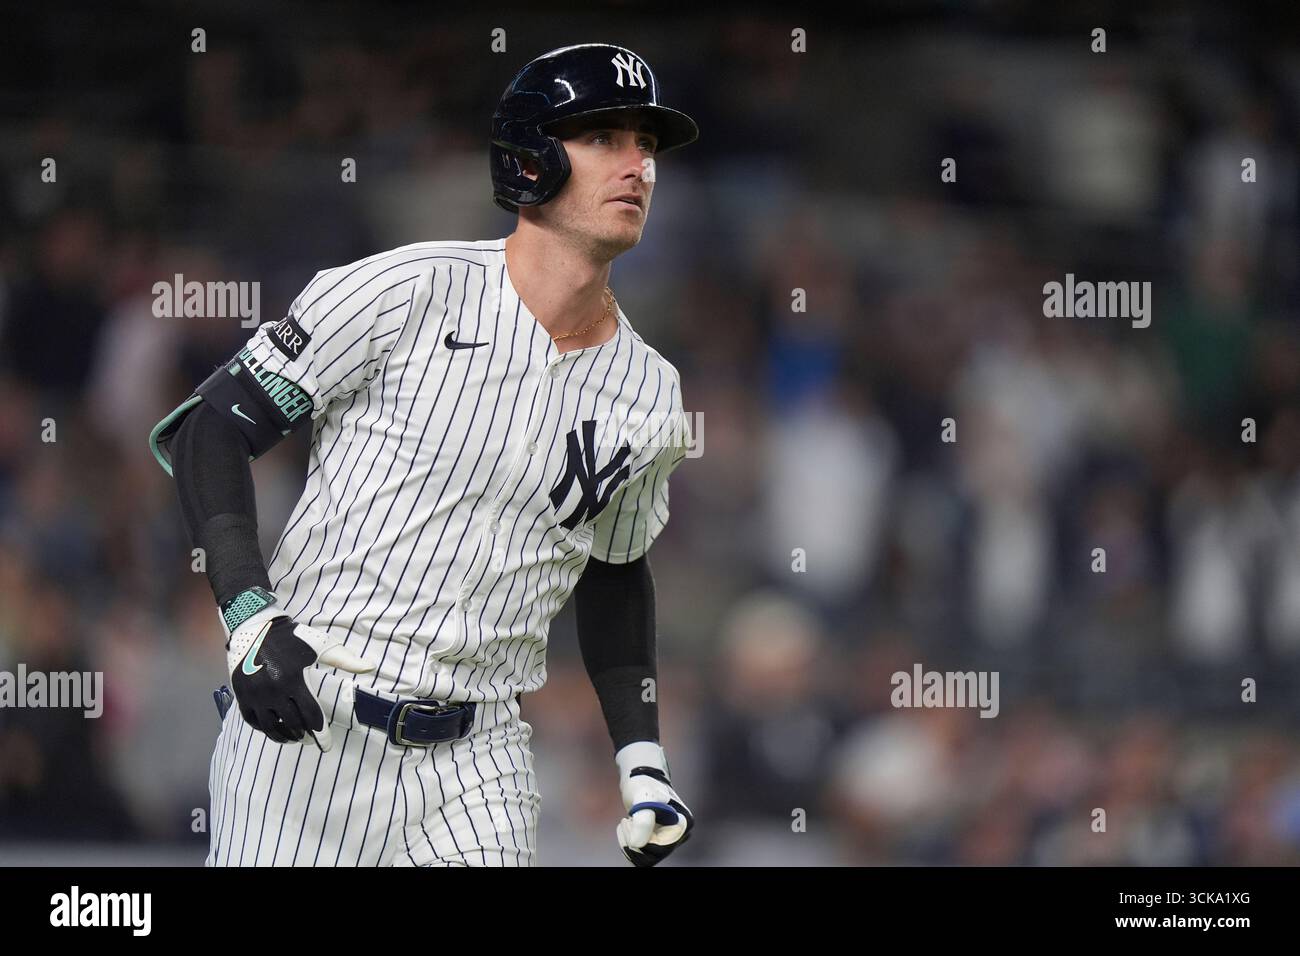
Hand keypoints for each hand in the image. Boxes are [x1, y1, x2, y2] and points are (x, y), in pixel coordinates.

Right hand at [220, 587, 374, 751]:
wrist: (255, 626)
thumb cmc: (292, 637)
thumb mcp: (321, 645)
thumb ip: (345, 660)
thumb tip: (371, 666)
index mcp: (293, 679)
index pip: (311, 716)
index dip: (321, 734)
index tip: (327, 745)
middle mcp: (272, 690)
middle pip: (293, 724)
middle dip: (305, 736)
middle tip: (312, 739)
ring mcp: (254, 694)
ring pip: (271, 728)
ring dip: (286, 737)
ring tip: (296, 738)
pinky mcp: (241, 695)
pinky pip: (253, 722)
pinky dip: (266, 730)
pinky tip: (276, 730)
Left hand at [615, 741, 693, 866]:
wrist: (640, 779)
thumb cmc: (644, 784)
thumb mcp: (643, 797)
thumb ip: (644, 820)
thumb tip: (637, 845)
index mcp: (683, 824)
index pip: (662, 847)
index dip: (643, 839)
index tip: (630, 819)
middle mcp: (679, 835)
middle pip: (653, 856)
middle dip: (634, 841)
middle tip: (626, 820)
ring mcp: (667, 840)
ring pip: (645, 859)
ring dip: (629, 844)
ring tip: (626, 822)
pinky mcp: (655, 842)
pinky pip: (641, 856)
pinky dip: (629, 846)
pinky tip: (624, 829)